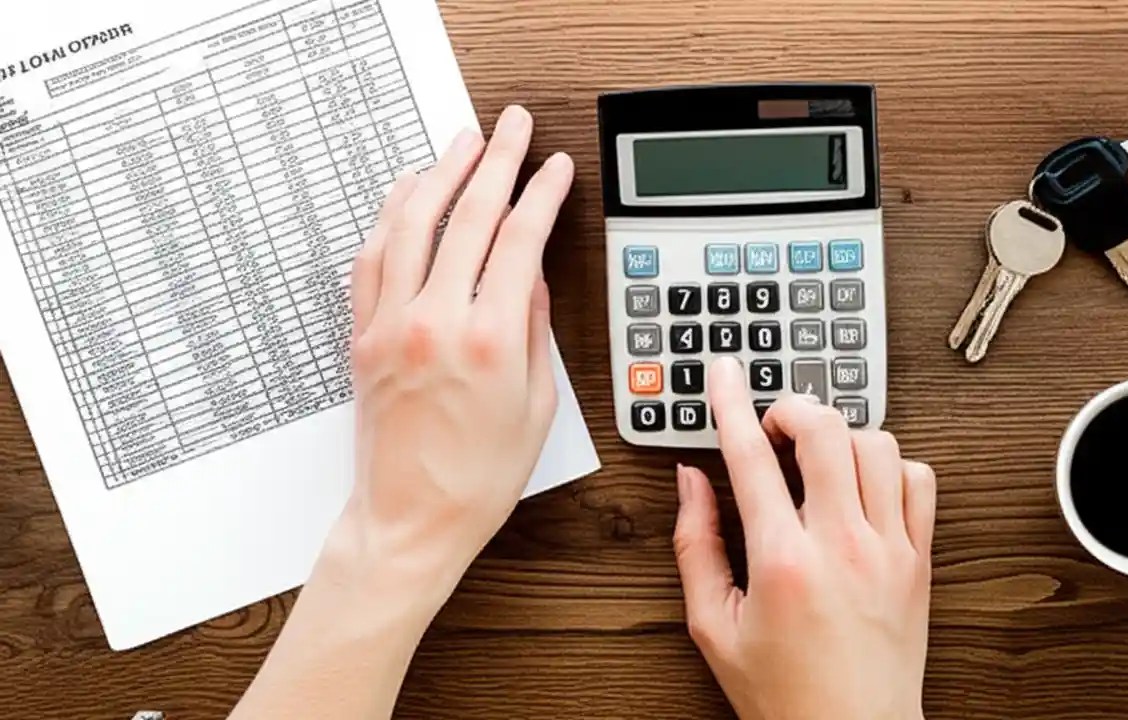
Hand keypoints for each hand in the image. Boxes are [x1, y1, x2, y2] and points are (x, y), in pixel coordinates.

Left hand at [334, 105, 574, 590]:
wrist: (409, 520)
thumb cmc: (477, 478)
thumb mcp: (536, 406)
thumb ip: (535, 331)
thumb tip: (531, 277)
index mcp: (490, 340)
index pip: (521, 239)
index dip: (542, 193)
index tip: (554, 168)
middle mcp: (436, 321)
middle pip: (470, 216)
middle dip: (497, 160)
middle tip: (513, 126)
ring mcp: (392, 324)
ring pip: (413, 223)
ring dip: (440, 174)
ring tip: (463, 143)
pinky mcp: (364, 335)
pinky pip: (372, 257)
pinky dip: (391, 216)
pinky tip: (407, 194)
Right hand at [674, 358, 936, 719]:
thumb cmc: (783, 693)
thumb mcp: (712, 626)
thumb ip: (696, 545)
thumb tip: (691, 482)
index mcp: (782, 561)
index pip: (750, 455)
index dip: (730, 402)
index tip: (725, 373)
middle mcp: (841, 545)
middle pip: (824, 429)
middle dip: (791, 407)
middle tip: (772, 424)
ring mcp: (888, 549)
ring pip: (877, 443)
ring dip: (841, 434)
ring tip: (816, 457)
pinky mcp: (920, 559)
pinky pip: (920, 479)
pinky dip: (891, 464)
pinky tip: (863, 483)